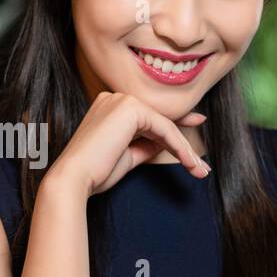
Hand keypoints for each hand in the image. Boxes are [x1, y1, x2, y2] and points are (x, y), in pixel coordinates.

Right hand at [46, 91, 208, 197]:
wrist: (75, 178)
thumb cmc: (95, 172)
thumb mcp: (126, 157)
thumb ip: (145, 146)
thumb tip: (164, 144)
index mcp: (109, 107)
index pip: (149, 115)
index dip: (176, 123)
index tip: (197, 126)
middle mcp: (115, 98)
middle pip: (158, 120)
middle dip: (183, 140)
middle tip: (201, 163)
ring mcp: (122, 100)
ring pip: (164, 125)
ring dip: (183, 148)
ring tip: (197, 169)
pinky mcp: (130, 109)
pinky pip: (163, 128)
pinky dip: (179, 146)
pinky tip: (188, 162)